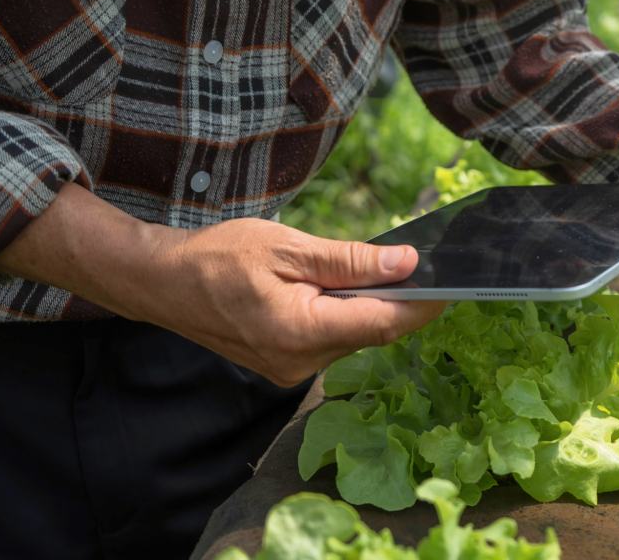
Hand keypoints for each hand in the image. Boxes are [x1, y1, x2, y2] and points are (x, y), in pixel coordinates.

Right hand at [0, 183, 445, 386]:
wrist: (162, 284)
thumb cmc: (218, 257)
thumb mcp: (288, 248)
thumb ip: (350, 261)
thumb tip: (407, 265)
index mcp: (301, 331)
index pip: (384, 323)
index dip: (425, 304)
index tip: (456, 282)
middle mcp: (300, 362)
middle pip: (373, 333)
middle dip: (402, 302)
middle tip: (424, 265)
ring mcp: (291, 370)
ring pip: (354, 338)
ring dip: (373, 308)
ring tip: (384, 272)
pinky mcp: (285, 366)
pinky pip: (332, 341)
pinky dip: (347, 316)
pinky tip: (346, 290)